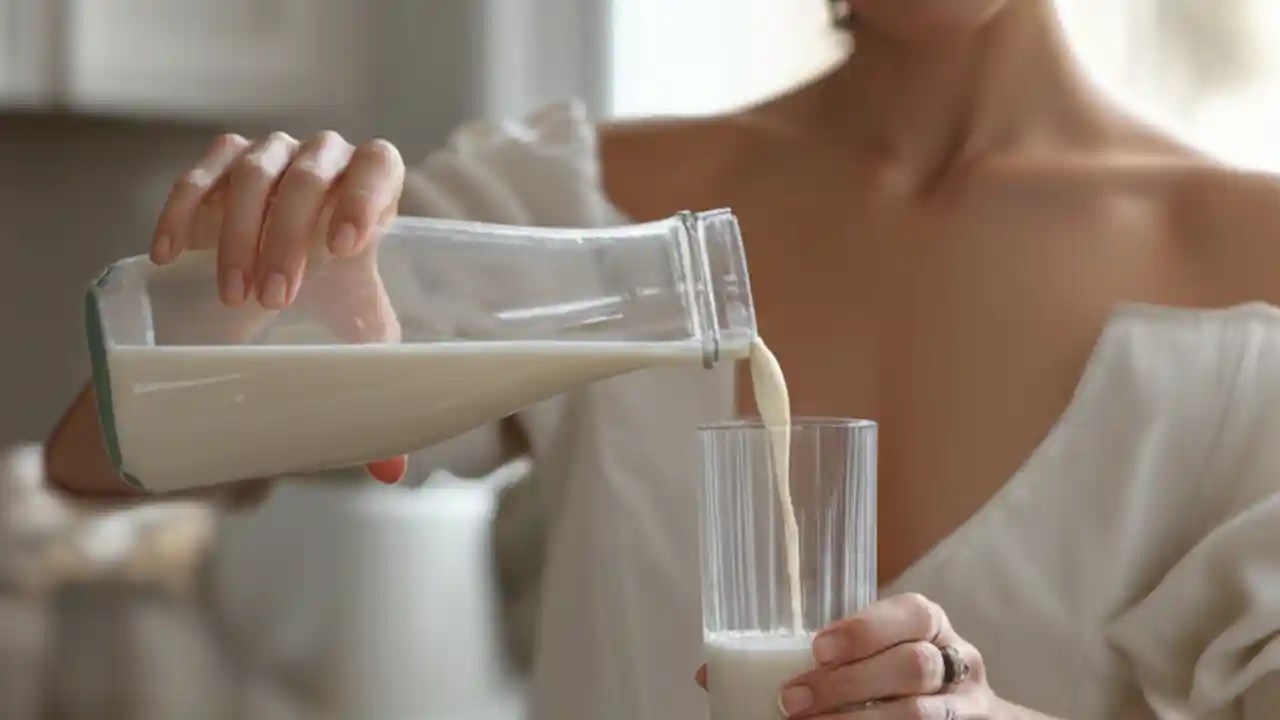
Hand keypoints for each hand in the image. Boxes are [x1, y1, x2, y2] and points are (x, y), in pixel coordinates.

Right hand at [150, 131, 408, 483]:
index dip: (365, 195)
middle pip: (310, 174)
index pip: (379, 165)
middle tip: (274, 299)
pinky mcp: (218, 162)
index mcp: (372, 189)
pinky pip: (197, 174)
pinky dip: (182, 210)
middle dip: (289, 235)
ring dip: (239, 231)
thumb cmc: (332, 295)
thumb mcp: (358, 335)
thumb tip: (392, 472)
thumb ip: (379, 382)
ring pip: (254, 171)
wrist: (276, 272)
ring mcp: (270, 155)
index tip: (345, 248)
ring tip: (233, 297)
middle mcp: (324, 160)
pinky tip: (168, 254)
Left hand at [696, 593, 1049, 718]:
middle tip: (791, 701)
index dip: (866, 629)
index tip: (816, 648)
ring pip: (919, 714)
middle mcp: (956, 661)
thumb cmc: (893, 674)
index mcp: (927, 624)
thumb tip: (709, 673)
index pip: (912, 613)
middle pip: (913, 666)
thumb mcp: (863, 654)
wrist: (964, 717)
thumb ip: (804, 658)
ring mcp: (965, 707)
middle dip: (848, 684)